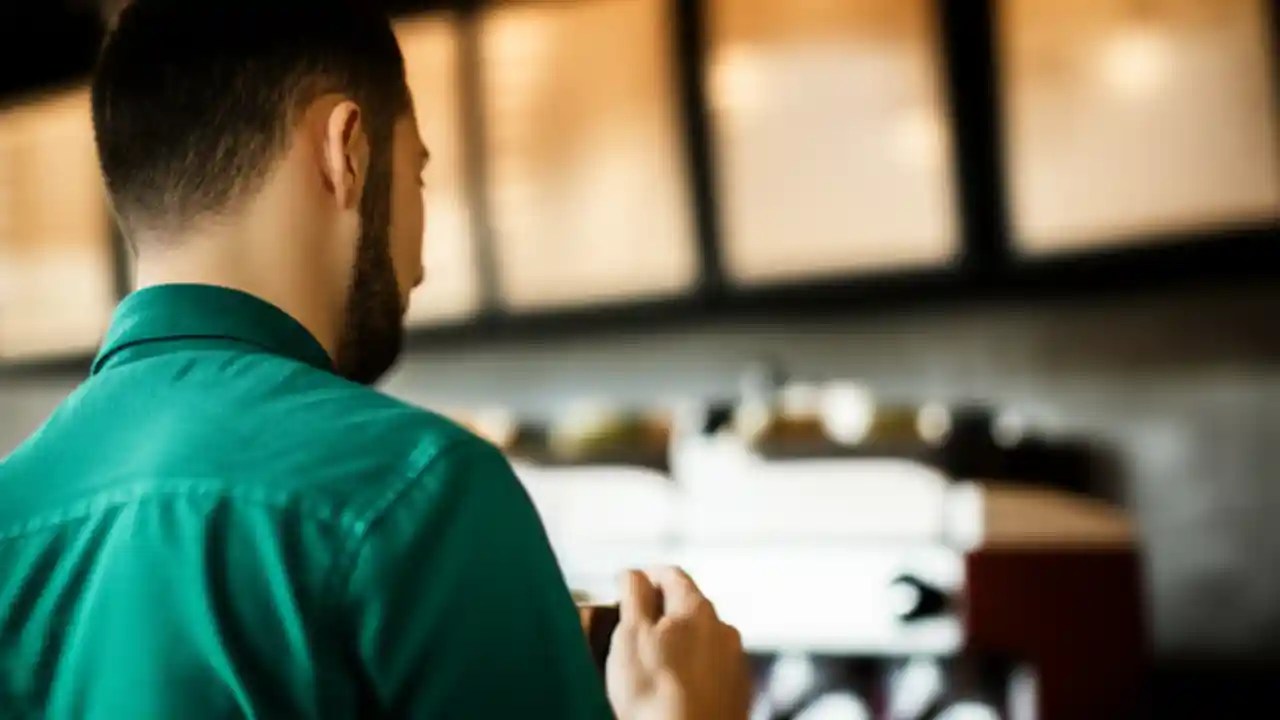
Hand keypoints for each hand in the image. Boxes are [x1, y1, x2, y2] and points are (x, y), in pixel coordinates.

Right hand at [606, 567, 750, 719]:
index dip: (645, 577)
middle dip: (660, 613)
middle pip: (687, 608)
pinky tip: (674, 691)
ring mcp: (735, 664)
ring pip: (701, 641)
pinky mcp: (739, 695)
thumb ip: (633, 594)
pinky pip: (711, 671)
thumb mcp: (631, 634)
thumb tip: (633, 572)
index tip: (626, 586)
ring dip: (678, 645)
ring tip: (652, 667)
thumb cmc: (654, 694)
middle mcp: (725, 630)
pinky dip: (692, 672)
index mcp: (698, 608)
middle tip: (631, 631)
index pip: (671, 574)